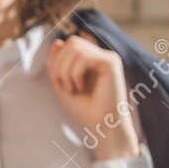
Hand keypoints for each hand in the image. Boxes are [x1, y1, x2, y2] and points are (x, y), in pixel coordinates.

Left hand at [47, 28, 137, 158]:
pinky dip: (75, 73)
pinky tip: (80, 87)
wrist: (101, 126)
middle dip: (60, 64)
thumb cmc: (84, 109)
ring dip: (66, 70)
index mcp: (91, 60)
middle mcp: (101, 56)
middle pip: (72, 42)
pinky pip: (84, 56)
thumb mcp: (62, 84)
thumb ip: (57, 63)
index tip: (60, 83)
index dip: (57, 60)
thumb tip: (58, 41)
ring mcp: (108, 57)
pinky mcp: (112, 62)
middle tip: (64, 86)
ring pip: (76, 47)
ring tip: (72, 88)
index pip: (68, 44)